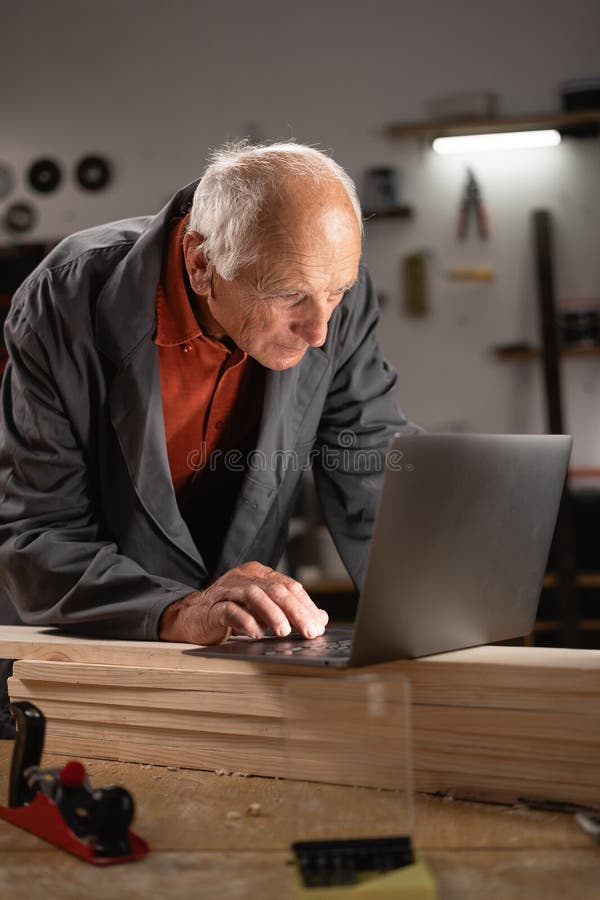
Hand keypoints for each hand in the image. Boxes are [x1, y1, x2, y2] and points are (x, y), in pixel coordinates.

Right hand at [158, 561, 328, 644]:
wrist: (191, 617)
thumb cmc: (229, 613)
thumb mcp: (263, 612)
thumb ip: (290, 612)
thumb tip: (320, 619)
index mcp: (259, 574)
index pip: (289, 586)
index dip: (306, 605)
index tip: (318, 624)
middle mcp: (244, 578)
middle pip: (275, 589)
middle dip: (296, 611)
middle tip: (309, 631)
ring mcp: (227, 590)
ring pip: (254, 595)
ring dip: (272, 614)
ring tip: (284, 631)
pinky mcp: (211, 607)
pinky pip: (230, 611)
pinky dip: (245, 622)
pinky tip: (256, 634)